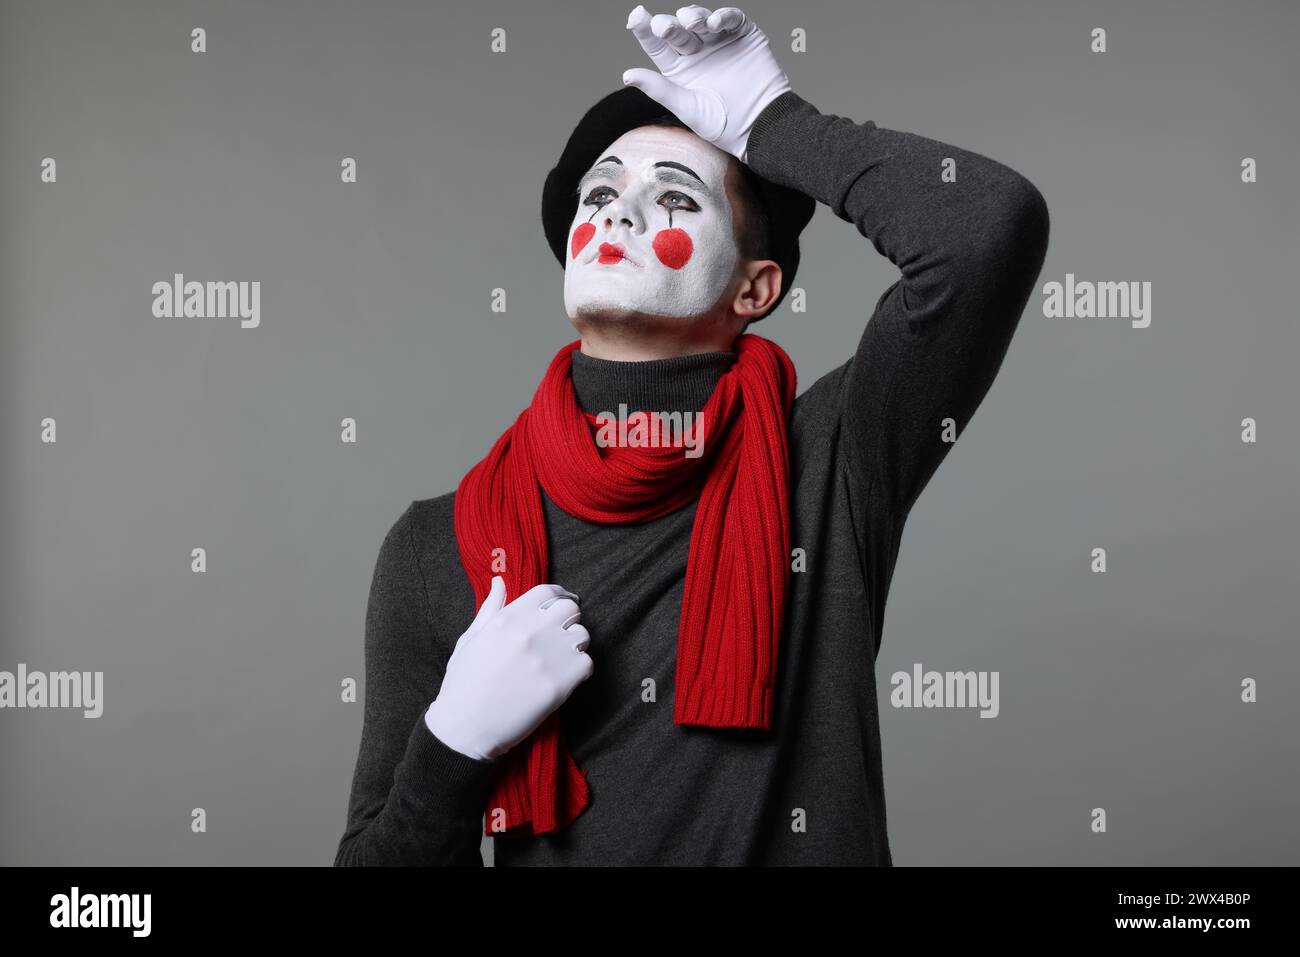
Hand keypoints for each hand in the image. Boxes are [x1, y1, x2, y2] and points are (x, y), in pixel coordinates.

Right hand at [424, 576, 593, 760]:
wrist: (464, 728)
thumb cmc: (464, 684)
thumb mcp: (471, 639)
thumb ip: (491, 608)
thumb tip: (500, 582)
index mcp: (507, 619)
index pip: (547, 592)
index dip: (557, 596)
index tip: (560, 604)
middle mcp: (529, 633)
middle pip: (571, 609)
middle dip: (568, 619)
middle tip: (560, 634)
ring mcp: (546, 658)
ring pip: (582, 636)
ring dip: (575, 644)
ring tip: (560, 658)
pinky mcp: (559, 685)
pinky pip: (586, 664)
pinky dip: (580, 670)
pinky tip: (565, 678)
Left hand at [622, 5, 791, 164]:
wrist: (760, 127)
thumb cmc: (723, 125)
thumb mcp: (686, 107)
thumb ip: (659, 89)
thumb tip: (626, 75)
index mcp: (678, 69)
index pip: (657, 45)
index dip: (645, 29)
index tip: (635, 17)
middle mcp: (696, 52)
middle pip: (677, 30)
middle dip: (669, 24)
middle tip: (663, 27)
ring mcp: (719, 41)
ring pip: (701, 19)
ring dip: (694, 16)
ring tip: (690, 23)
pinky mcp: (744, 35)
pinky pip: (732, 18)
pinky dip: (723, 16)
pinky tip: (714, 23)